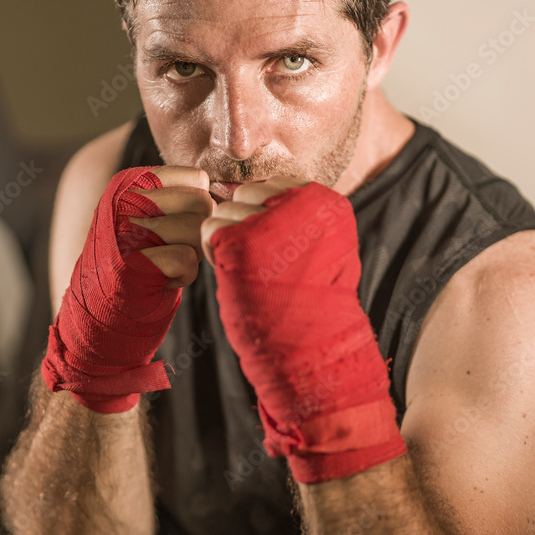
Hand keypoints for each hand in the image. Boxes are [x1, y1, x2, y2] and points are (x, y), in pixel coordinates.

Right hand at [41, 165, 211, 413]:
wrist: (108, 310)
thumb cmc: (144, 260)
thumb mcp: (157, 216)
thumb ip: (185, 196)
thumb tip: (228, 191)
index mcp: (130, 183)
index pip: (196, 179)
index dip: (200, 209)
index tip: (177, 226)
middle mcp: (123, 200)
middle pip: (202, 203)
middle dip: (199, 232)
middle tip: (174, 249)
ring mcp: (124, 231)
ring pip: (196, 230)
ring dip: (192, 255)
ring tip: (165, 264)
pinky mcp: (130, 264)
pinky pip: (186, 260)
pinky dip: (182, 276)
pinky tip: (160, 280)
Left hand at [202, 177, 406, 482]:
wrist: (311, 348)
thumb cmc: (309, 300)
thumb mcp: (315, 244)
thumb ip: (285, 210)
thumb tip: (224, 185)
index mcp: (325, 201)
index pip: (273, 185)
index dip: (262, 217)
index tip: (277, 250)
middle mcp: (302, 203)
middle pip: (245, 194)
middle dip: (242, 226)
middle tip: (262, 265)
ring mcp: (270, 220)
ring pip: (223, 211)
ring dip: (226, 242)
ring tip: (252, 273)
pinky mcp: (241, 240)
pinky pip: (209, 230)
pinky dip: (214, 254)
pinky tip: (236, 276)